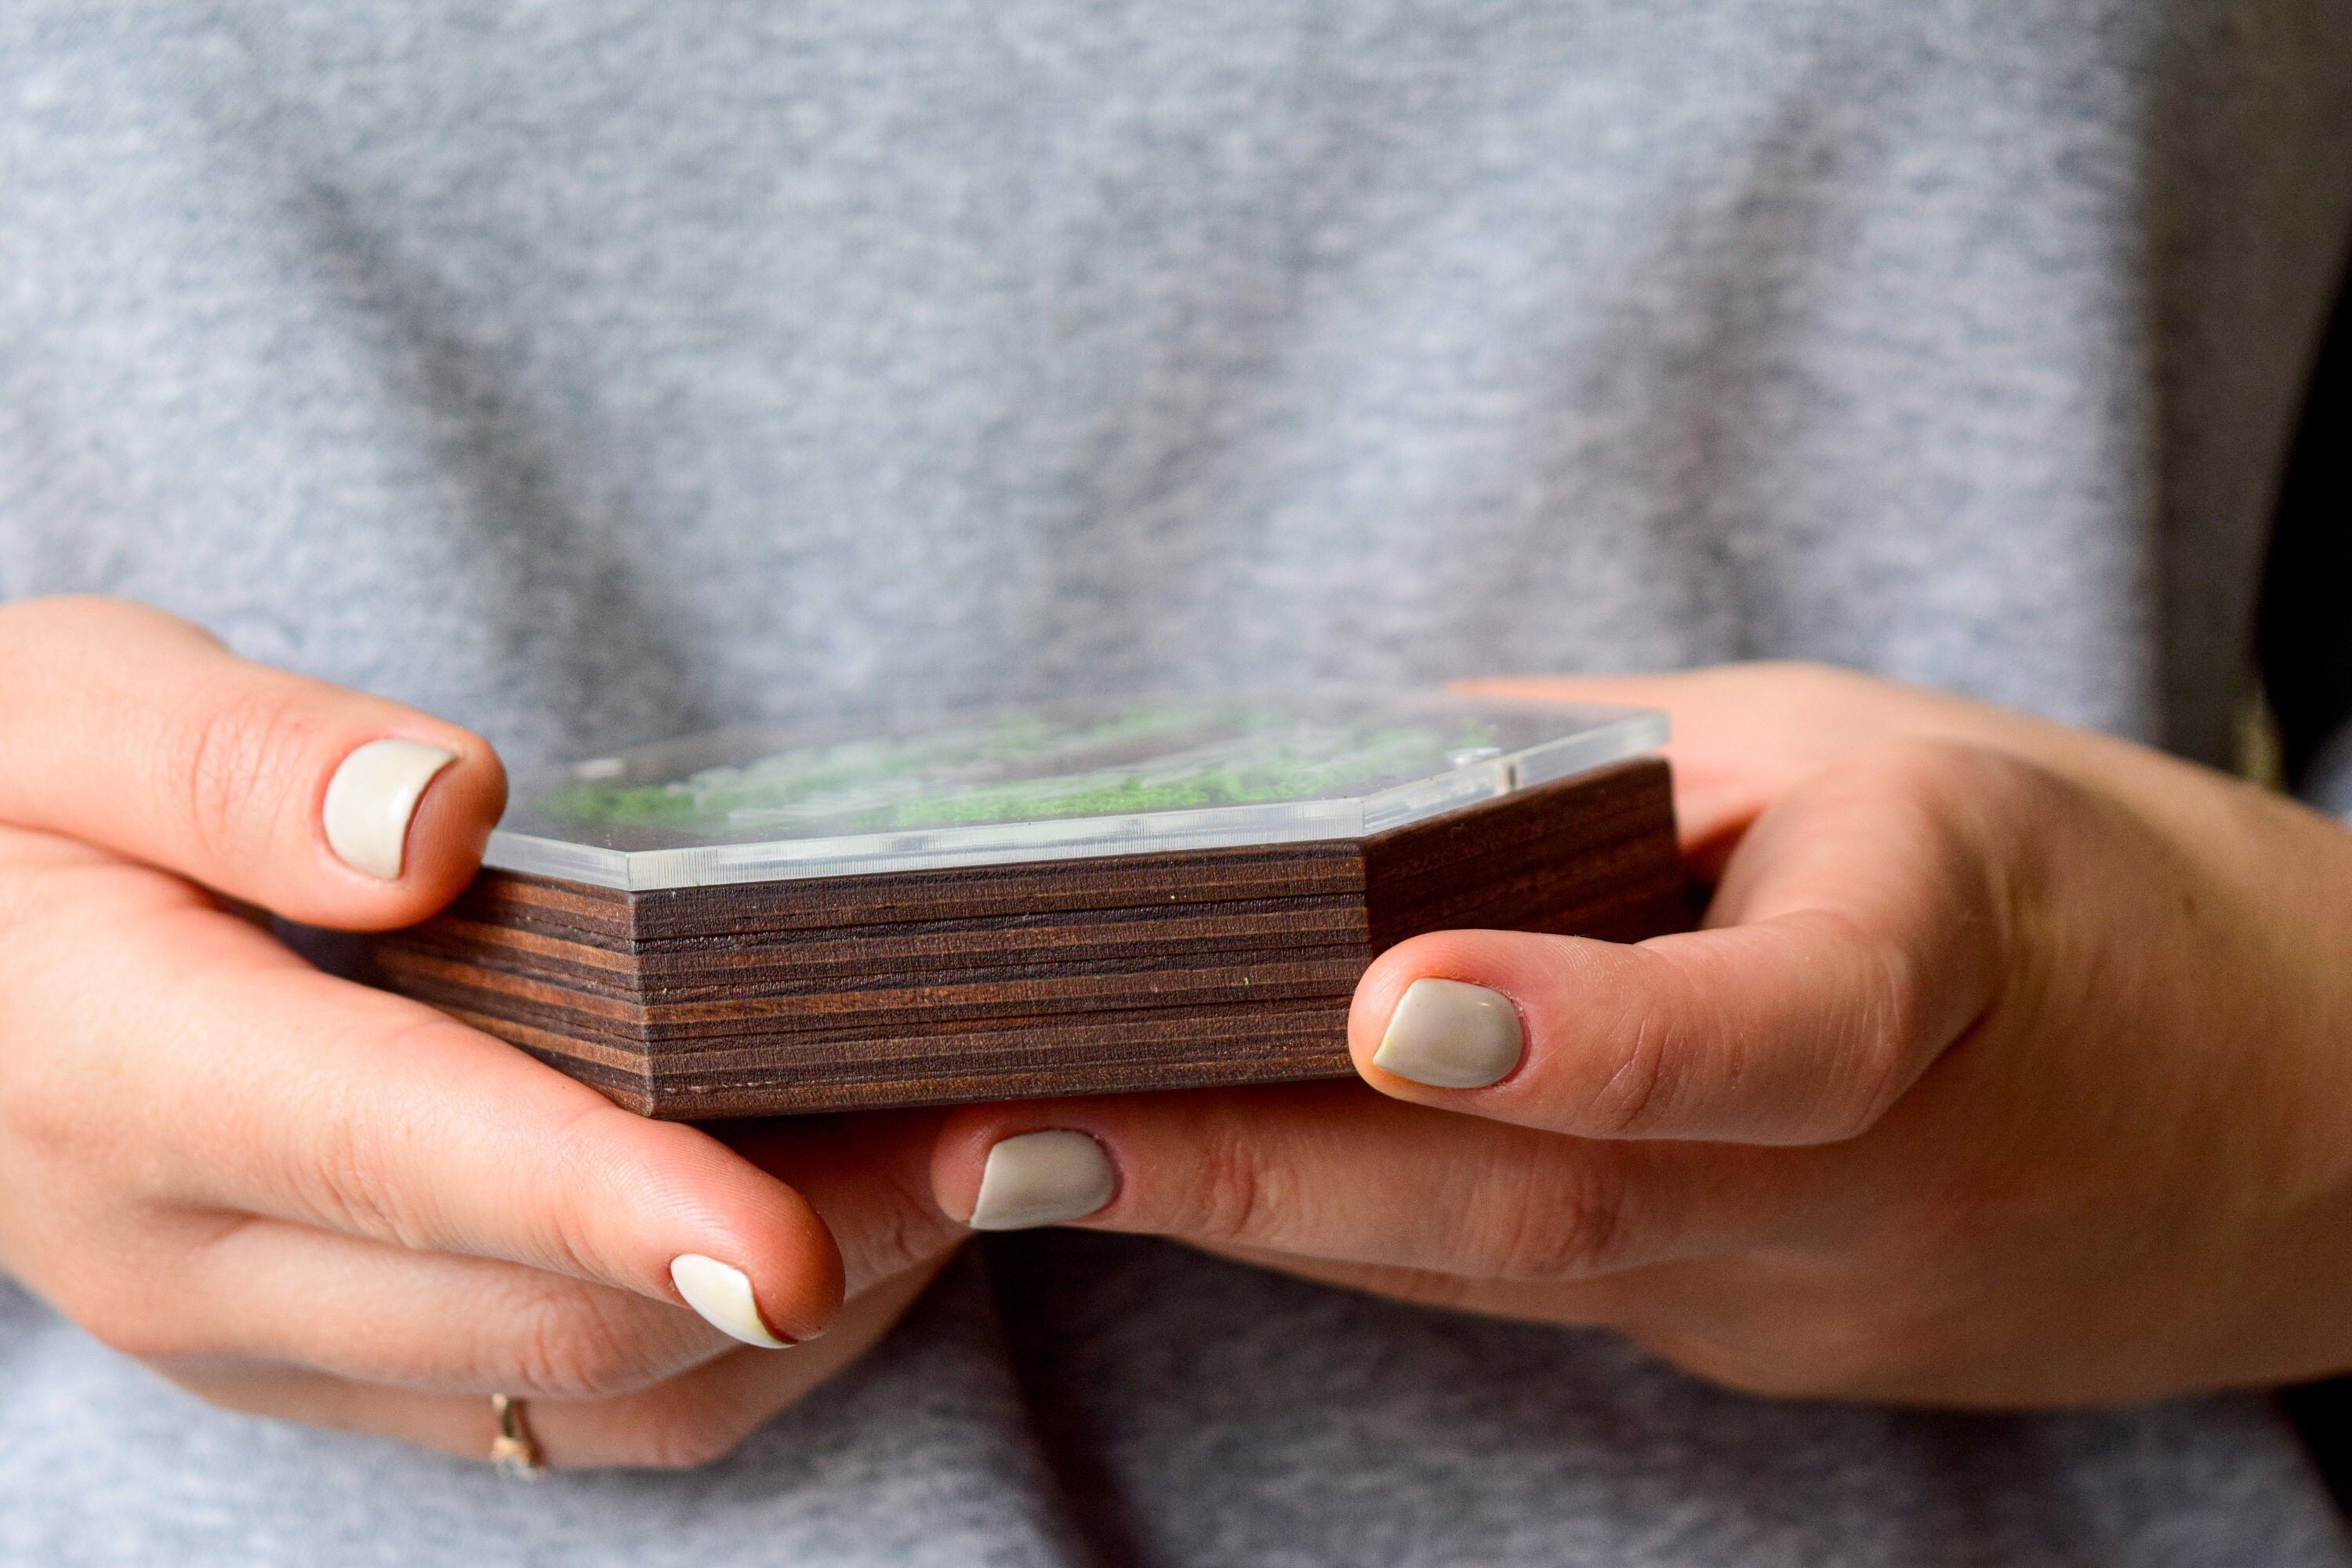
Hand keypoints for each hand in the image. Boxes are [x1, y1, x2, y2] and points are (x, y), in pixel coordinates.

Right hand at [0, 597, 962, 1467]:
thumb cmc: (10, 800)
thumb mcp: (66, 711)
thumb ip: (240, 763)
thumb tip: (438, 825)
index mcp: (116, 1069)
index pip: (396, 1148)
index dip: (605, 1195)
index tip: (783, 1231)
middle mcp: (190, 1254)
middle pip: (533, 1302)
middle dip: (789, 1243)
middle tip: (1009, 1125)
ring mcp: (269, 1335)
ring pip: (577, 1385)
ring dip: (795, 1305)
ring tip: (972, 1160)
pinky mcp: (337, 1360)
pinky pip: (563, 1406)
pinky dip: (728, 1338)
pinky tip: (845, 1218)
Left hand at [924, 664, 2351, 1404]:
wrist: (2292, 1123)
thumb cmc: (2069, 883)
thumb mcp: (1867, 749)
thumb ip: (1616, 763)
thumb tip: (1352, 763)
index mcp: (1948, 958)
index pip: (1784, 1031)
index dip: (1589, 1029)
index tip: (1386, 1008)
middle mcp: (1864, 1178)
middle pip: (1552, 1205)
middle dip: (1254, 1172)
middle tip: (1006, 1132)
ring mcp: (1798, 1296)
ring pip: (1495, 1268)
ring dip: (1244, 1219)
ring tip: (1008, 1157)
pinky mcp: (1749, 1346)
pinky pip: (1516, 1287)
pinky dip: (1338, 1232)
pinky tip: (1174, 1181)